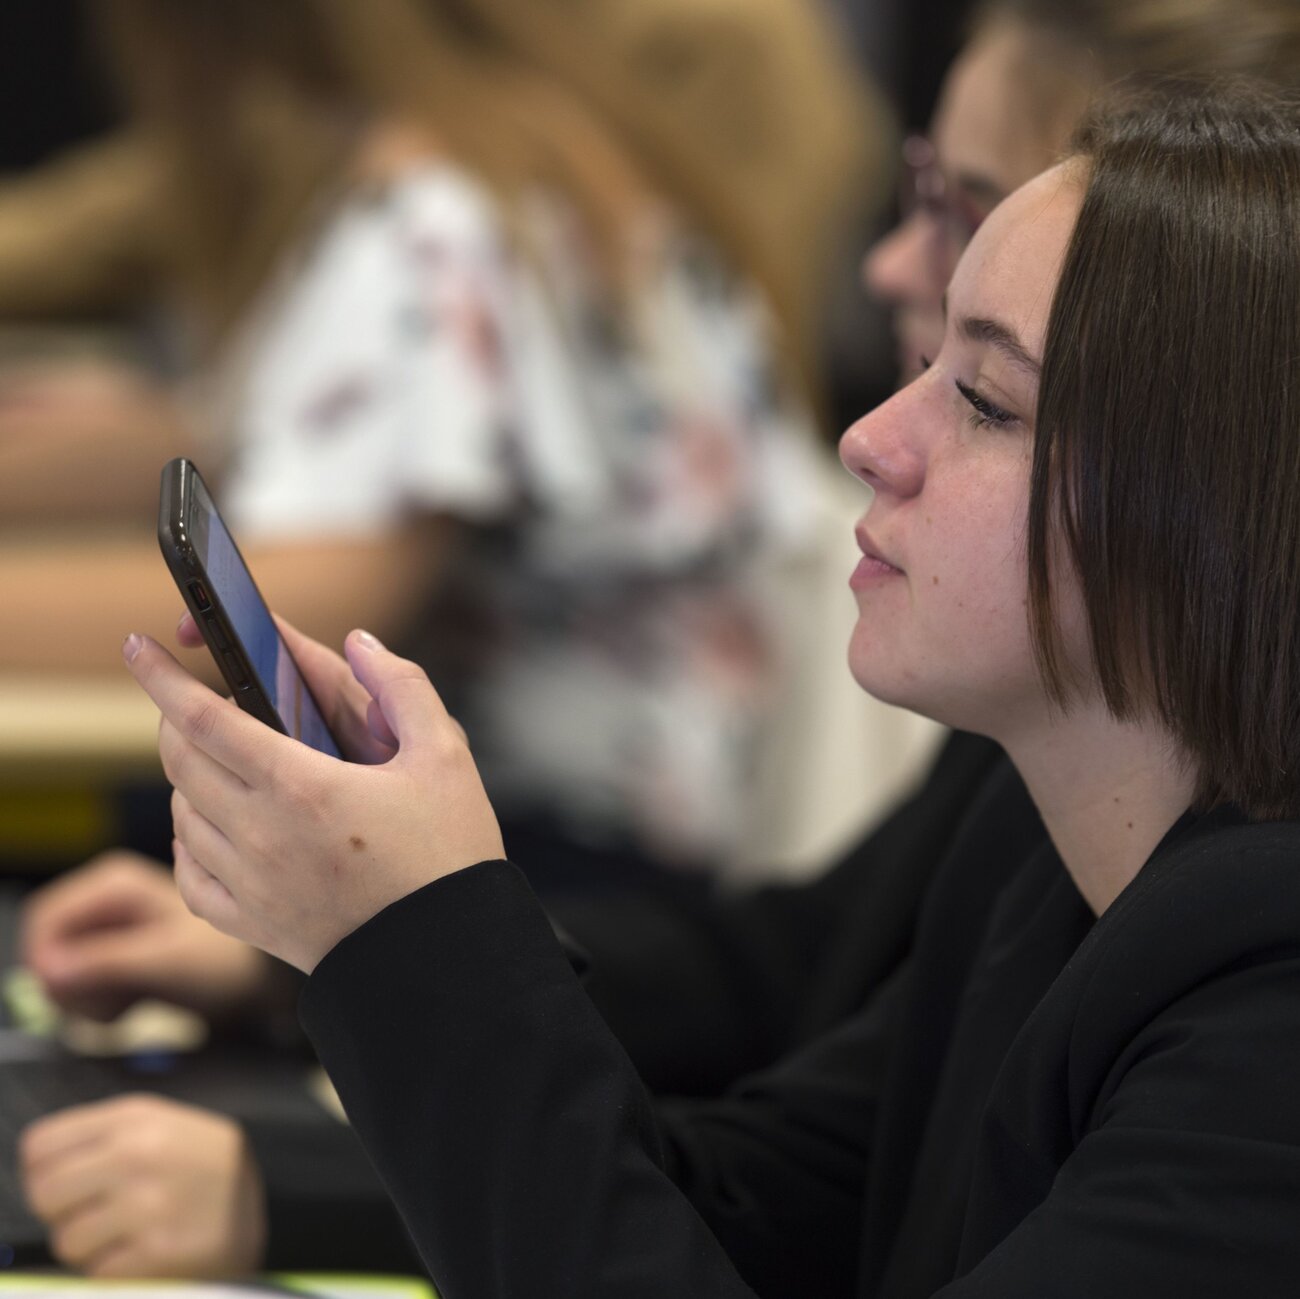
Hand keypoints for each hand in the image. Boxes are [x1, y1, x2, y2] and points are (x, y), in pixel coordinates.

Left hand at [20, 1095, 265, 1277]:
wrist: (262, 1203)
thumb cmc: (199, 1165)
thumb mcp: (161, 1125)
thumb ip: (103, 1134)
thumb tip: (35, 1162)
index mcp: (134, 1118)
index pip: (40, 1146)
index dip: (41, 1170)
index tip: (64, 1182)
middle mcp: (138, 1154)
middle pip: (44, 1193)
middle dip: (60, 1211)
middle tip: (91, 1213)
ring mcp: (148, 1203)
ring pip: (66, 1239)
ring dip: (88, 1246)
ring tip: (123, 1234)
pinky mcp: (158, 1251)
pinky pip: (97, 1272)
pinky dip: (114, 1269)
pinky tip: (143, 1252)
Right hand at [22, 851, 270, 1023]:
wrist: (255, 978)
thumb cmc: (224, 959)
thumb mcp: (167, 960)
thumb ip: (107, 962)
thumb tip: (49, 969)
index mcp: (116, 884)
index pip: (46, 916)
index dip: (45, 958)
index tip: (62, 993)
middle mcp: (106, 900)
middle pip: (49, 945)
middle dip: (69, 983)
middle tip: (109, 1002)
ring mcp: (108, 928)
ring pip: (61, 971)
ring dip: (86, 997)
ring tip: (130, 999)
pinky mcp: (113, 955)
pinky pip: (80, 984)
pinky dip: (98, 1002)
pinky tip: (132, 1001)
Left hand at [126, 621, 504, 972]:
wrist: (448, 955)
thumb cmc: (449, 856)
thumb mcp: (445, 756)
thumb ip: (402, 687)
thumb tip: (359, 643)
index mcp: (302, 786)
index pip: (204, 718)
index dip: (161, 678)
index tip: (137, 648)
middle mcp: (261, 833)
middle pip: (181, 760)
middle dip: (176, 720)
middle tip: (202, 703)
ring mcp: (249, 883)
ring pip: (182, 813)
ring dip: (190, 777)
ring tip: (228, 765)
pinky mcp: (250, 924)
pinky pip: (189, 875)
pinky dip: (190, 843)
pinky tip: (212, 829)